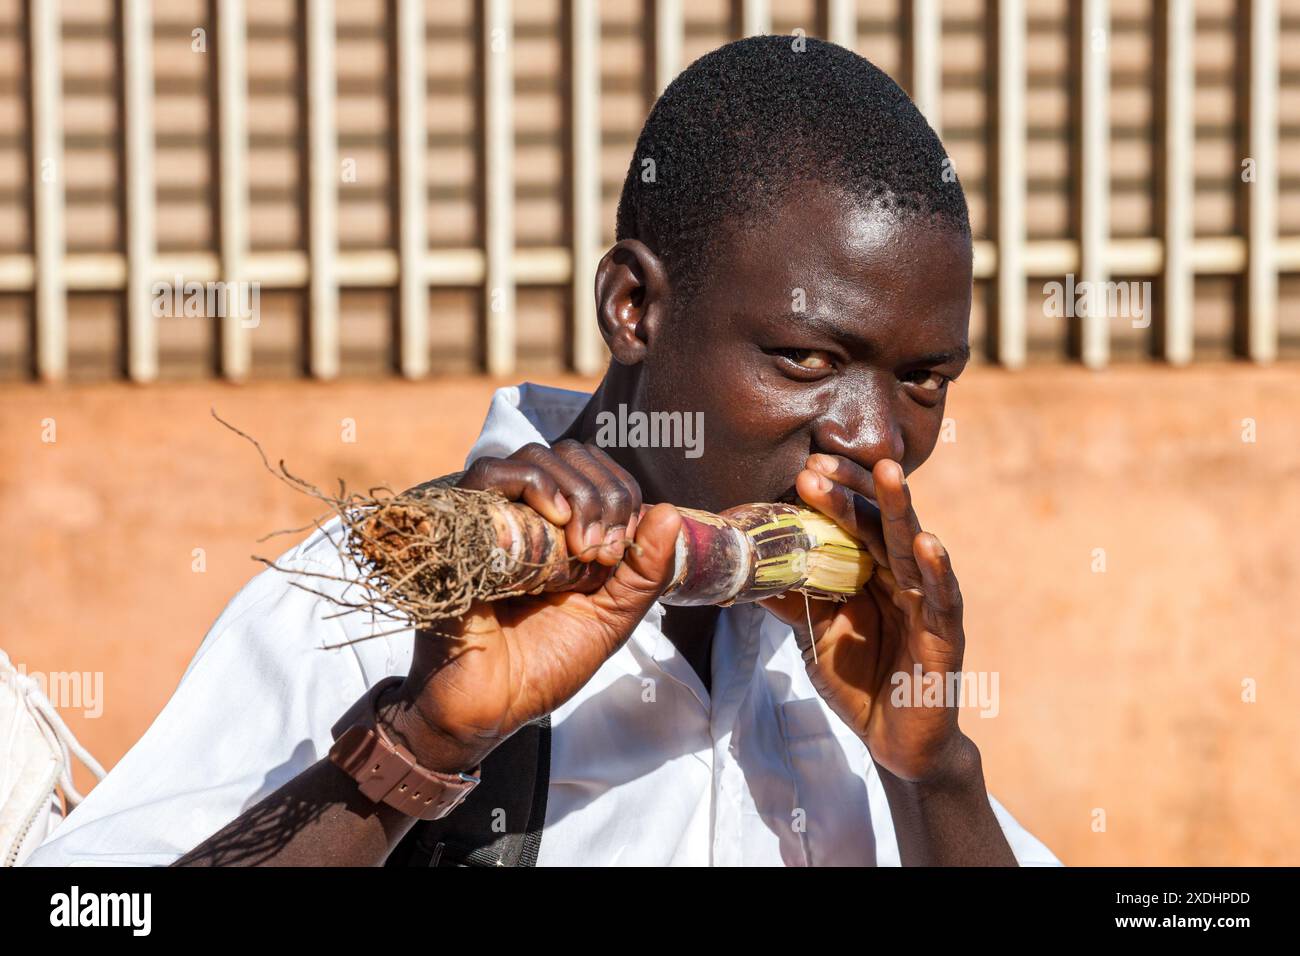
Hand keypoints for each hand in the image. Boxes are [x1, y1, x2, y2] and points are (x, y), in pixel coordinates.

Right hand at [378, 441, 680, 771]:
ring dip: (574, 491)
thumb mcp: (610, 619)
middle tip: (604, 550)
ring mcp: (491, 517)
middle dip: (603, 493)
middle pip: (569, 455)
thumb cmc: (543, 666)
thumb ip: (644, 572)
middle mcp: (525, 515)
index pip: (595, 471)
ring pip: (534, 457)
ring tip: (582, 544)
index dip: (620, 493)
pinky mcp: (458, 527)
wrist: (487, 709)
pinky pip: (487, 475)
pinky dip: (529, 483)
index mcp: (561, 531)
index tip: (622, 548)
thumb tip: (670, 512)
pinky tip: (554, 518)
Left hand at [759, 455, 974, 784]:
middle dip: (851, 491)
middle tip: (819, 464)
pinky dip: (937, 570)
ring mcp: (925, 600)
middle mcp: (901, 575)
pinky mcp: (945, 634)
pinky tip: (930, 543)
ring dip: (900, 507)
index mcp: (872, 570)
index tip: (806, 467)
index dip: (833, 494)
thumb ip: (791, 599)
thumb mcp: (815, 634)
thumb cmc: (858, 679)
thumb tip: (746, 569)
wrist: (893, 739)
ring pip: (912, 546)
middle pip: (877, 522)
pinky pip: (941, 597)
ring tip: (887, 471)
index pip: (853, 521)